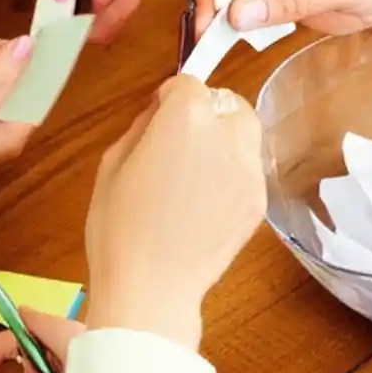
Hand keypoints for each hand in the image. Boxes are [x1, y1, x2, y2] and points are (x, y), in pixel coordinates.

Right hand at [83, 76, 262, 346]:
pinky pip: (249, 169)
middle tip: (182, 137)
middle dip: (208, 110)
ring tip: (197, 168)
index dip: (170, 96)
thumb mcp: (112, 163)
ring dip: (225, 138)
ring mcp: (249, 169)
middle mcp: (226, 135)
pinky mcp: (259, 200)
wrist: (151, 289)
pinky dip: (232, 172)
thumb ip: (142, 126)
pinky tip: (206, 199)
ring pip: (246, 133)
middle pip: (229, 102)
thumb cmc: (118, 227)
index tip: (158, 112)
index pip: (189, 83)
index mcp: (186, 118)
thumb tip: (159, 112)